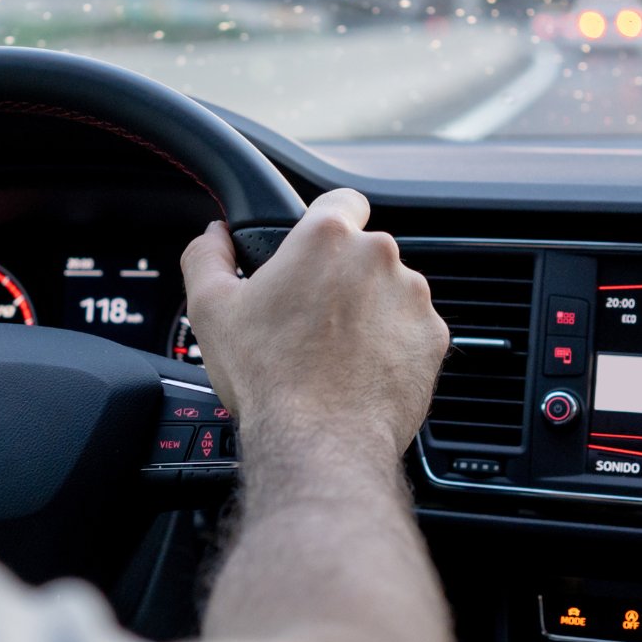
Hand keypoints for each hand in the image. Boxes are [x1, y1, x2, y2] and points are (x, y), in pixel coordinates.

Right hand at [180, 189, 448, 464]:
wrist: (321, 441)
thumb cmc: (268, 376)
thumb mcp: (211, 310)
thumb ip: (207, 256)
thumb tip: (214, 236)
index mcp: (328, 238)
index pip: (341, 200)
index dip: (323, 222)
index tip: (312, 250)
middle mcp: (379, 258)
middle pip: (363, 252)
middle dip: (341, 277)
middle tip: (309, 318)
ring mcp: (413, 299)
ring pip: (390, 291)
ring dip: (368, 310)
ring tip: (334, 352)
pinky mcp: (434, 339)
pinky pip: (411, 329)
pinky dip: (392, 344)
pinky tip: (360, 370)